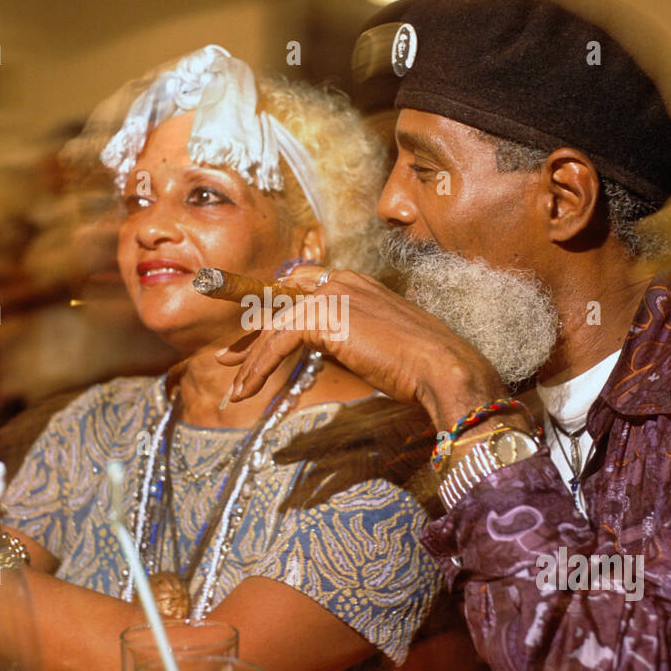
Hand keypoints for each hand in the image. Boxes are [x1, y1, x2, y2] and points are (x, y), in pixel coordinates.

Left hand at [216, 265, 506, 427]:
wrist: (441, 367)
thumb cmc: (419, 366)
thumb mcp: (375, 346)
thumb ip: (345, 340)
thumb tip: (320, 353)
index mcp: (355, 283)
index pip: (301, 287)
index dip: (273, 310)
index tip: (254, 335)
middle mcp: (341, 280)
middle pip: (279, 299)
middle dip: (252, 330)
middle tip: (229, 358)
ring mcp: (333, 294)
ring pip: (274, 324)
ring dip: (251, 358)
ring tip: (237, 390)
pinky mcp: (324, 315)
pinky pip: (277, 340)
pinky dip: (258, 367)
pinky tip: (247, 390)